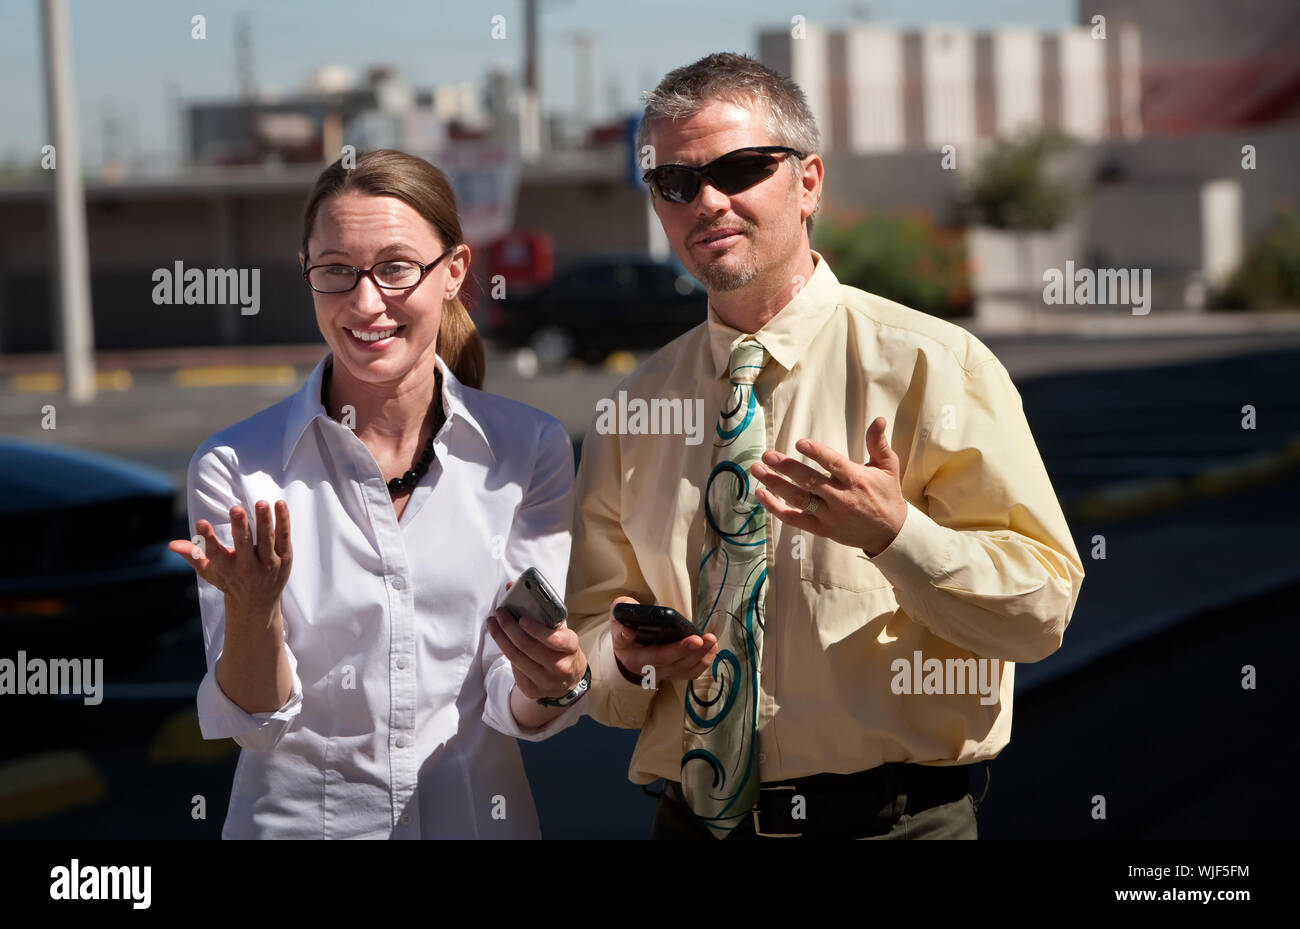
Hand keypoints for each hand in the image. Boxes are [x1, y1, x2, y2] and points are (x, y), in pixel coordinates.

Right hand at [168, 501, 293, 612]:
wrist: (258, 603)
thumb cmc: (229, 580)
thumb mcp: (209, 571)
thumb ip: (192, 556)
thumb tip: (171, 544)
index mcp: (226, 568)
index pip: (215, 553)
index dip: (207, 538)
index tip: (201, 522)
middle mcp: (248, 567)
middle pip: (244, 545)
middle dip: (240, 527)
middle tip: (236, 509)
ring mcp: (268, 564)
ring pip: (267, 540)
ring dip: (265, 521)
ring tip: (261, 503)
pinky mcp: (285, 558)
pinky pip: (284, 537)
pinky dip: (283, 521)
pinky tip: (280, 503)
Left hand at [487, 607, 587, 700]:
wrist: (568, 680)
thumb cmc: (561, 648)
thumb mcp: (561, 631)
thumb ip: (542, 611)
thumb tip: (512, 587)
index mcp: (571, 648)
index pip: (554, 639)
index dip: (536, 630)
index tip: (522, 619)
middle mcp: (560, 666)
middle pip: (527, 646)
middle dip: (509, 627)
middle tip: (500, 613)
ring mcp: (546, 681)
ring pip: (515, 657)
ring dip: (500, 637)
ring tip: (492, 623)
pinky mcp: (533, 690)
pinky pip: (514, 667)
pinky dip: (506, 651)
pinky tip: (501, 640)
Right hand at [608, 596, 717, 685]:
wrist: (626, 645)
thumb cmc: (624, 628)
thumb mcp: (617, 618)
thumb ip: (620, 615)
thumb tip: (628, 631)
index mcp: (634, 658)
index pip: (656, 656)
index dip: (675, 650)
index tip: (693, 640)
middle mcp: (648, 670)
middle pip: (674, 663)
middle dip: (692, 651)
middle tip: (705, 639)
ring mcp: (662, 673)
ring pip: (684, 670)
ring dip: (701, 656)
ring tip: (712, 640)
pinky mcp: (673, 673)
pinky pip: (690, 673)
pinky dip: (703, 663)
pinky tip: (711, 649)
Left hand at [750, 416, 906, 556]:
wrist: (890, 533)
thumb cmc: (886, 494)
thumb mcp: (888, 467)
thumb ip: (878, 443)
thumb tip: (878, 419)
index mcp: (856, 479)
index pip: (834, 464)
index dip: (816, 453)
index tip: (799, 443)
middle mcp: (841, 498)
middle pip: (809, 481)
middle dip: (786, 467)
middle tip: (767, 455)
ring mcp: (829, 515)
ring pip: (797, 499)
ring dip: (775, 484)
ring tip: (757, 469)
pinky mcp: (821, 529)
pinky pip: (794, 519)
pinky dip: (775, 508)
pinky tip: (761, 494)